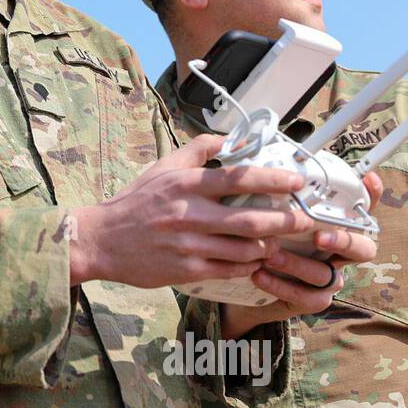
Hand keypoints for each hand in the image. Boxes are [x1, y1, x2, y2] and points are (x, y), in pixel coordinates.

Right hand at [70, 134, 315, 287]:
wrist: (102, 240)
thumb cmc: (135, 203)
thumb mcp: (162, 167)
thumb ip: (197, 150)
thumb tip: (228, 137)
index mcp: (187, 184)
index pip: (239, 177)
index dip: (274, 178)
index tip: (297, 180)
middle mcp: (191, 214)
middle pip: (253, 219)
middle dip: (286, 220)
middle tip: (305, 219)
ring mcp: (190, 245)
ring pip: (246, 248)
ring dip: (269, 246)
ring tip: (279, 242)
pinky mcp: (188, 270)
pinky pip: (231, 269)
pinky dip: (249, 264)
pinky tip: (256, 259)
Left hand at [222, 172, 382, 338]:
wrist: (247, 286)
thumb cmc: (266, 242)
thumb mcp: (269, 217)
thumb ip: (276, 199)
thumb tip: (266, 168)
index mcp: (334, 229)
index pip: (363, 211)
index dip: (372, 196)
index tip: (368, 178)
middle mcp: (339, 254)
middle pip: (363, 249)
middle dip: (344, 241)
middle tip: (319, 236)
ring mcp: (329, 279)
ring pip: (325, 274)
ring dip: (297, 263)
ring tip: (270, 255)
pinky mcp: (314, 300)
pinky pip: (307, 296)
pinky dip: (280, 284)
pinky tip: (258, 275)